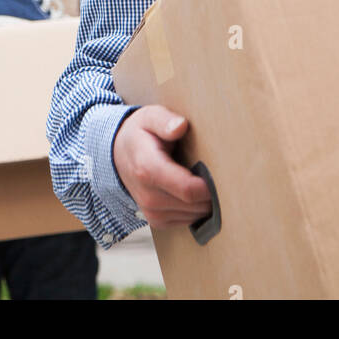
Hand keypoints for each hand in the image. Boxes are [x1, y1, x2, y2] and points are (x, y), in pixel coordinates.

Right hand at [112, 105, 212, 228]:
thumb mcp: (150, 117)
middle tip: (215, 172)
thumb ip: (165, 121)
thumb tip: (180, 126)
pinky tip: (192, 190)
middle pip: (195, 205)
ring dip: (204, 201)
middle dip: (211, 191)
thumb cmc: (139, 134)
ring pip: (194, 215)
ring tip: (201, 178)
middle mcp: (149, 196)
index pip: (188, 189)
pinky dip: (195, 208)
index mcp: (148, 169)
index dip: (209, 185)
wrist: (117, 155)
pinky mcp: (157, 221)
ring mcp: (152, 212)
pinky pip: (187, 221)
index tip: (221, 172)